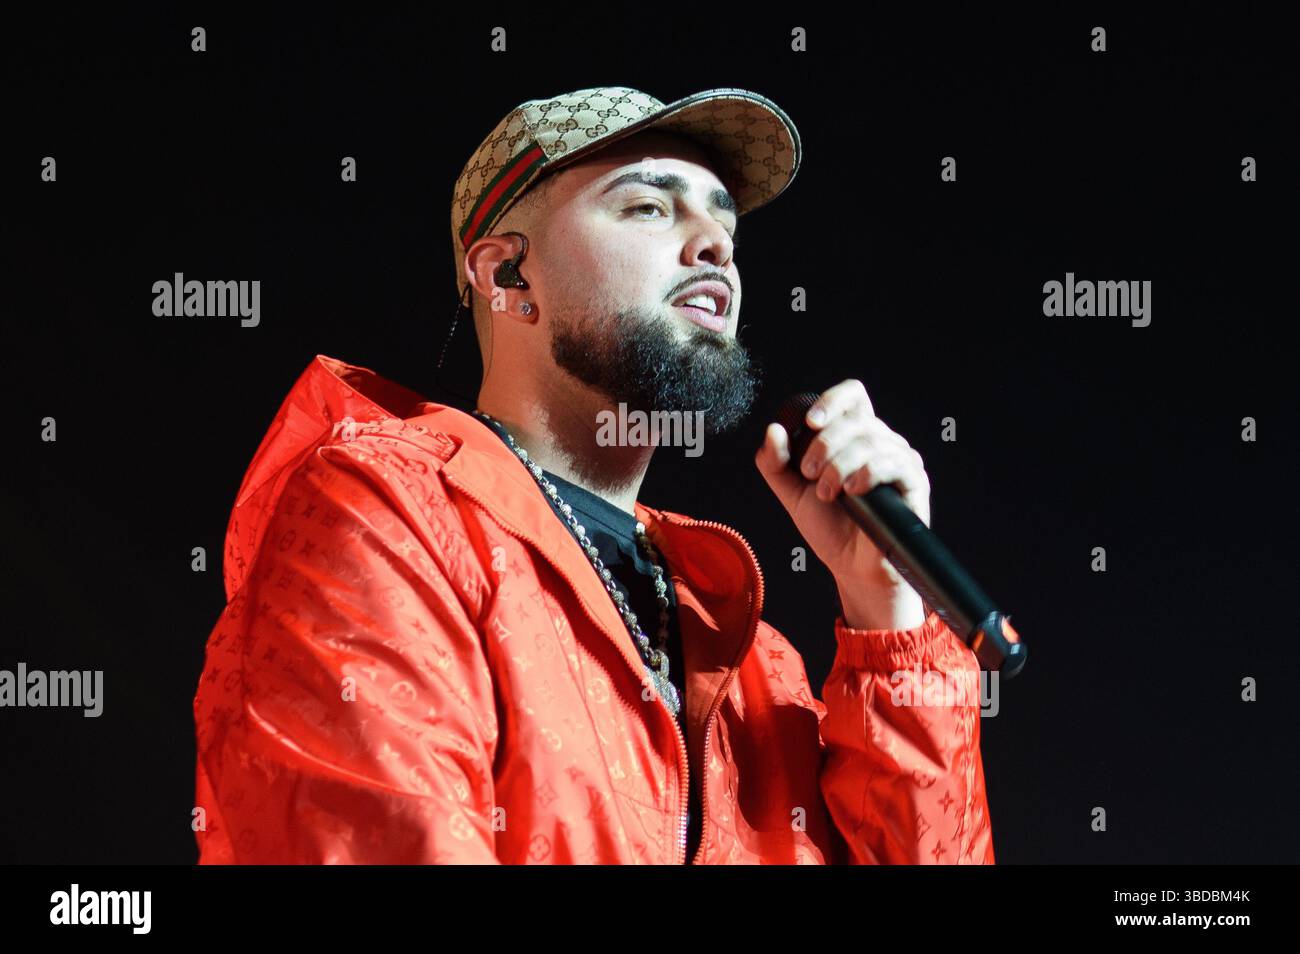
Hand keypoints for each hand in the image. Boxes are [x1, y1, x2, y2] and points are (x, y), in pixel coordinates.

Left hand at [754, 379, 930, 628]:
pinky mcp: (914, 483)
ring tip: (827, 493)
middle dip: (824, 444)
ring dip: (839, 465)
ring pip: (871, 440)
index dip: (833, 400)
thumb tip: (774, 431)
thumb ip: (775, 463)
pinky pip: (894, 463)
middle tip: (809, 473)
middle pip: (856, 419)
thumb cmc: (828, 528)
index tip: (811, 423)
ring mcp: (900, 460)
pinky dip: (866, 473)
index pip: (853, 396)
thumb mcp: (791, 493)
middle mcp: (881, 442)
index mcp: (854, 437)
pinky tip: (851, 491)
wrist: (851, 568)